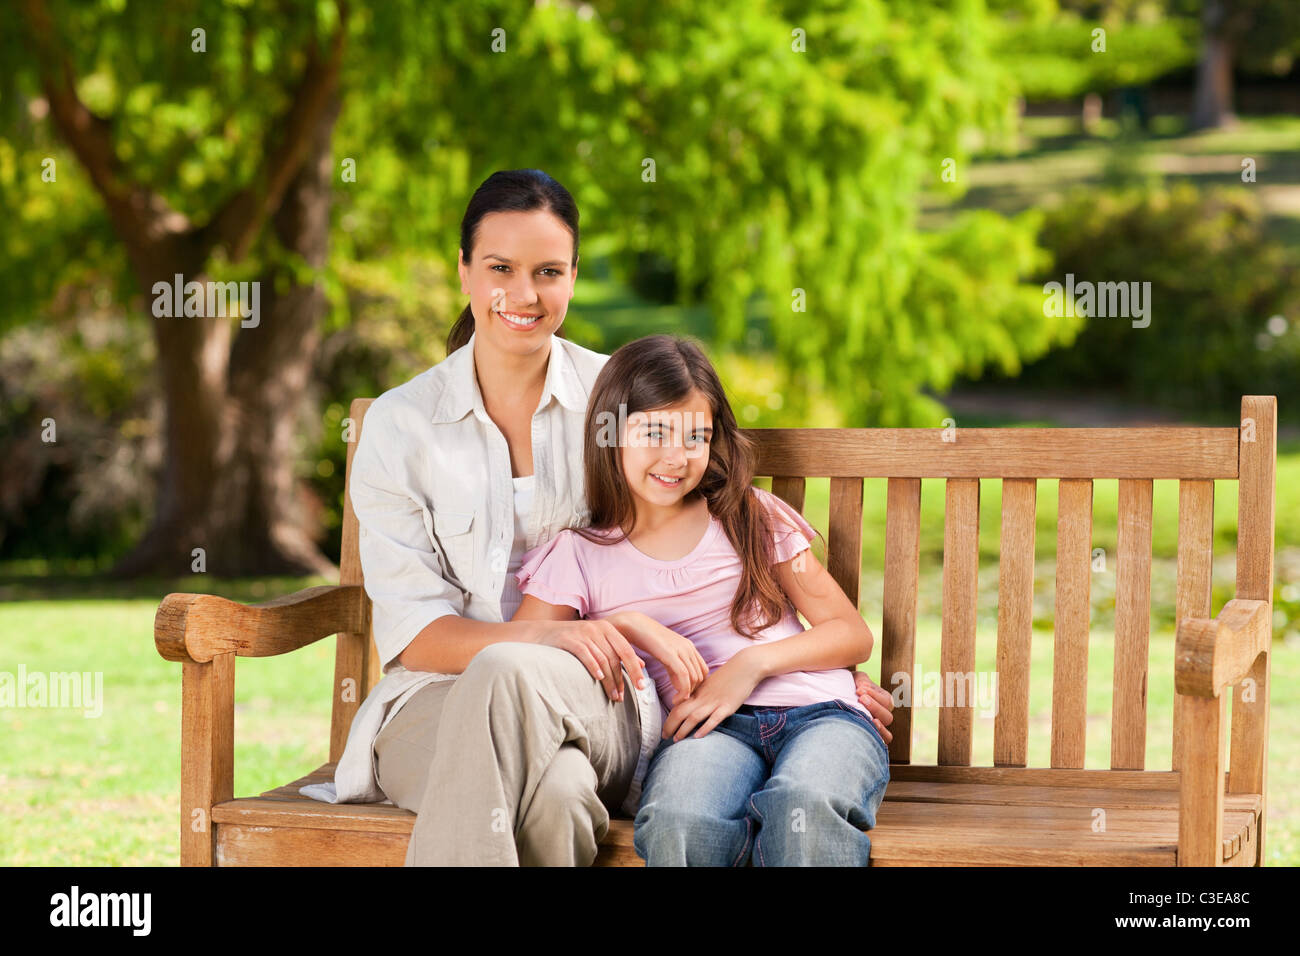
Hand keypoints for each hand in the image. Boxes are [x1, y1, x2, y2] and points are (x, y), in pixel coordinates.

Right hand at [529, 619, 646, 702]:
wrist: (542, 633)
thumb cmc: (573, 641)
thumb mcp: (598, 643)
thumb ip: (618, 652)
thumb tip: (642, 665)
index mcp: (608, 629)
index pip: (627, 651)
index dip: (635, 669)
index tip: (642, 686)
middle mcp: (598, 628)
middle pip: (615, 657)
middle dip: (621, 679)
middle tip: (622, 698)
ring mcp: (583, 633)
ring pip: (602, 659)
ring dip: (609, 681)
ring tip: (612, 696)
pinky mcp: (569, 639)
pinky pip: (585, 653)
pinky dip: (593, 666)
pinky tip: (598, 678)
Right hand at [597, 611, 707, 706]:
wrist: (633, 624)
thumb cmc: (646, 638)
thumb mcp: (664, 653)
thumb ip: (673, 667)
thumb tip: (678, 682)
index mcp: (688, 646)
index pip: (702, 671)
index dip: (696, 686)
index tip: (684, 694)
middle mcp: (688, 647)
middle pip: (700, 677)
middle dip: (691, 692)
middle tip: (678, 700)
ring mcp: (680, 649)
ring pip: (694, 678)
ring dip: (686, 694)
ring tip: (675, 700)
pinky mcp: (670, 653)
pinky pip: (684, 675)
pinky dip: (682, 690)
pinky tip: (674, 697)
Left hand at [661, 651, 763, 741]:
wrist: (745, 666)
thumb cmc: (728, 676)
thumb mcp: (710, 684)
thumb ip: (699, 694)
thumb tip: (688, 704)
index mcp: (698, 692)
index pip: (677, 707)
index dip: (668, 719)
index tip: (664, 730)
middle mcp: (703, 698)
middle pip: (680, 712)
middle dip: (670, 726)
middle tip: (664, 737)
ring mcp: (715, 702)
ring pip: (693, 717)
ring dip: (683, 730)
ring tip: (677, 740)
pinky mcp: (727, 706)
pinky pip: (713, 719)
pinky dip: (704, 728)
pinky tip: (697, 736)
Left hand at [853, 670, 894, 744]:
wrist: (836, 698)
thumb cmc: (849, 687)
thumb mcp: (855, 680)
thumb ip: (862, 681)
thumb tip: (863, 688)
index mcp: (884, 701)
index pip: (886, 701)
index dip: (874, 695)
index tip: (859, 689)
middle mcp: (883, 716)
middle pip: (887, 717)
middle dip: (874, 707)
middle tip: (860, 698)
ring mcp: (877, 729)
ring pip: (887, 735)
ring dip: (877, 726)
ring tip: (864, 716)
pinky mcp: (869, 738)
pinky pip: (879, 744)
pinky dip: (876, 739)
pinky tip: (864, 730)